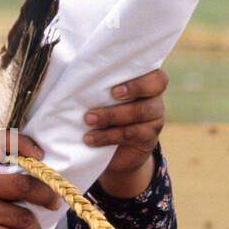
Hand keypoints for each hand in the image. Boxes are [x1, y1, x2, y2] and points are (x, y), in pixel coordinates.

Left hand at [84, 69, 167, 194]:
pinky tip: (91, 138)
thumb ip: (101, 85)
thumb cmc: (104, 113)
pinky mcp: (148, 138)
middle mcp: (154, 99)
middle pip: (154, 88)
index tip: (116, 87)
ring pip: (140, 111)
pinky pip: (131, 134)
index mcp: (146, 83)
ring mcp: (154, 119)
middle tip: (111, 94)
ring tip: (89, 119)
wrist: (115, 153)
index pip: (156, 75)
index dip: (141, 78)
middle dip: (133, 89)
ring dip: (112, 114)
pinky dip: (108, 136)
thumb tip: (72, 75)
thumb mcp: (104, 98)